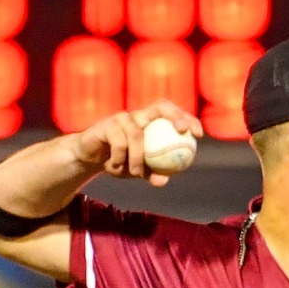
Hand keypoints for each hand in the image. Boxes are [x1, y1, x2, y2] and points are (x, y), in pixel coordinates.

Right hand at [74, 103, 202, 185]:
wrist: (90, 159)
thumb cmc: (119, 162)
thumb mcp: (137, 170)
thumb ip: (152, 173)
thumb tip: (164, 181)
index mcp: (150, 123)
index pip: (172, 114)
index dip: (188, 119)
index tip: (198, 135)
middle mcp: (138, 116)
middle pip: (161, 106)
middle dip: (175, 115)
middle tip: (182, 131)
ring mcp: (121, 119)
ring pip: (137, 134)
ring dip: (138, 157)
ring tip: (136, 173)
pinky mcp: (106, 125)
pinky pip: (119, 142)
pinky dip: (120, 158)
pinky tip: (115, 167)